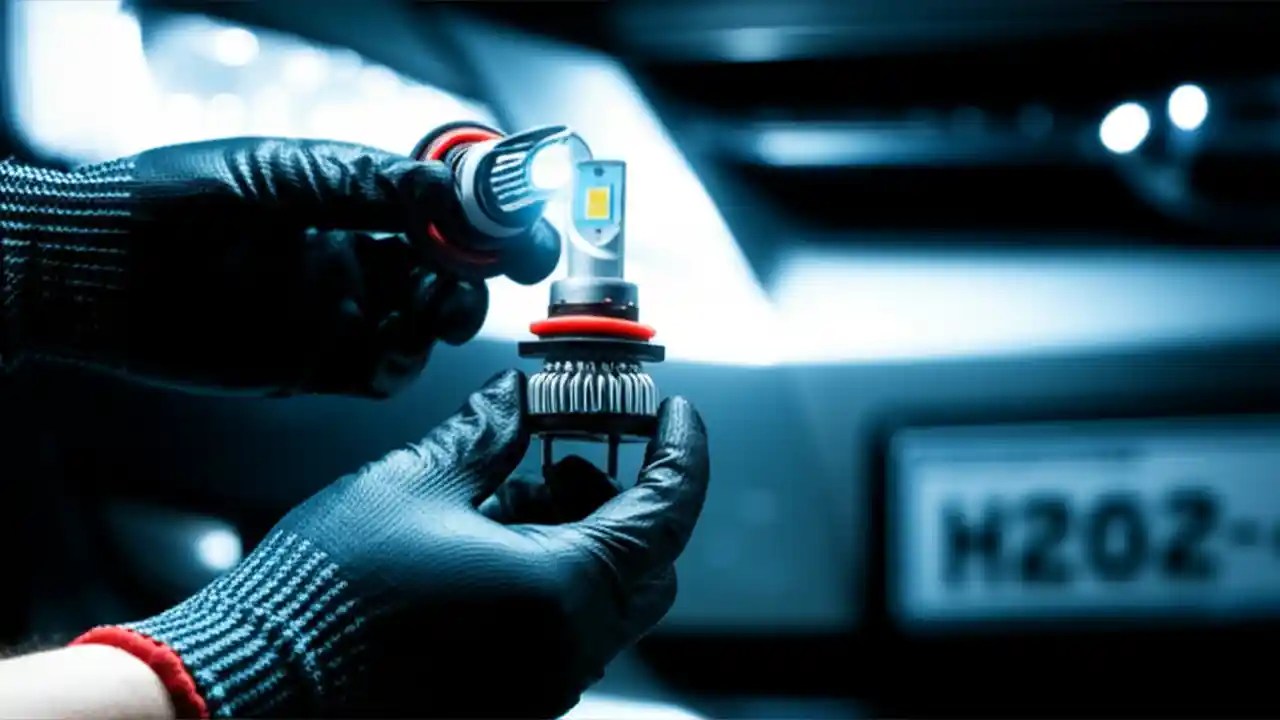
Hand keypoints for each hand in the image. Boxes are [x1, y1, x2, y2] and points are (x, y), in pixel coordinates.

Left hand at [0, 137, 560, 396]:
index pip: (441, 204)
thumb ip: (363, 184)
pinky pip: (386, 370)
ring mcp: (340, 310)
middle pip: (450, 265)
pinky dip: (403, 361)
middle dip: (485, 266)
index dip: (489, 212)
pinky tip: (390, 346)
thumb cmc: (176, 202)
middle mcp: (353, 255)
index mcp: (349, 199)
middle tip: (504, 267)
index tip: (523, 219)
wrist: (105, 274)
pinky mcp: (319, 364)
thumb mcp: (277, 176)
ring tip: (438, 304)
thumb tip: (444, 188)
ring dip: (451, 312)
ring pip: (428, 320)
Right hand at [118, 370, 709, 717]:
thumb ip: (488, 435)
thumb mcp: (416, 485)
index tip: (677, 413)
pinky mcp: (509, 701)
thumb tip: (518, 397)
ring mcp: (540, 686)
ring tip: (517, 489)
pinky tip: (494, 538)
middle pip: (647, 565)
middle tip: (576, 449)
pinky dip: (555, 578)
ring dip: (585, 537)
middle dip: (625, 497)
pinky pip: (565, 631)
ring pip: (607, 601)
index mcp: (561, 595)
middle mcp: (566, 652)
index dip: (682, 453)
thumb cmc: (329, 592)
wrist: (260, 681)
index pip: (665, 514)